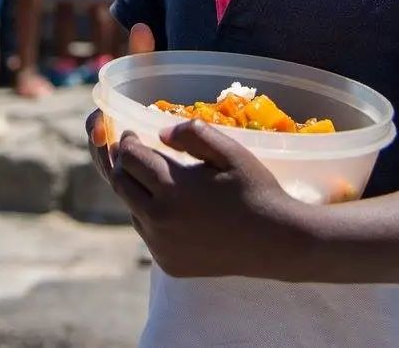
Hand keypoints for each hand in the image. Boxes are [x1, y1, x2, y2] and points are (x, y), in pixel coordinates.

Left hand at [85, 24, 301, 279]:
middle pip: (120, 183)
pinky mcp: (168, 264)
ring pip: (131, 208)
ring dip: (137, 190)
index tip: (133, 133)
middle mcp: (159, 221)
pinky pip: (147, 232)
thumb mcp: (230, 151)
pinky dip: (150, 215)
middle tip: (133, 150)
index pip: (128, 157)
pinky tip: (171, 206)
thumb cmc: (255, 190)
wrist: (277, 242)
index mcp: (171, 189)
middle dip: (123, 163)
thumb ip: (193, 134)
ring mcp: (161, 247)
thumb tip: (160, 133)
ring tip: (156, 177)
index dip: (127, 141)